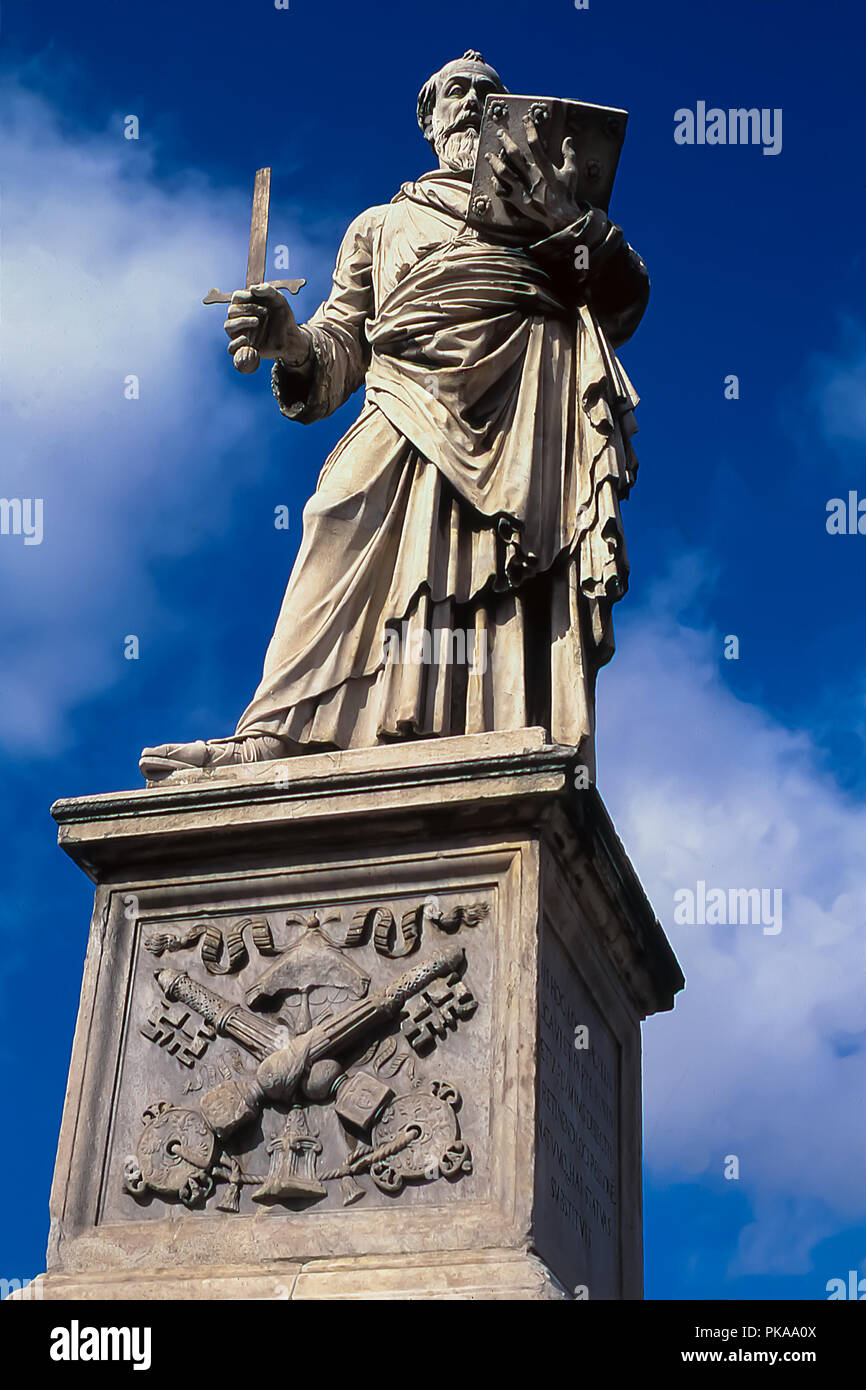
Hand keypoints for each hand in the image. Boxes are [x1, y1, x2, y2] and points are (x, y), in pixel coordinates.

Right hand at [224, 284, 310, 365]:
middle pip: (232, 310)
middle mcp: (239, 318)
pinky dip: (237, 343)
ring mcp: (240, 333)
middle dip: (249, 309)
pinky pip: (231, 347)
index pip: (236, 297)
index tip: (263, 301)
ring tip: (257, 322)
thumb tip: (251, 288)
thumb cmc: (283, 317)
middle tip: (266, 312)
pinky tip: (248, 339)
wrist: (291, 336)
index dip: (247, 296)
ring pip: (228, 326)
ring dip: (242, 322)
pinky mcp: (244, 347)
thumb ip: (267, 289)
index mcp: (245, 305)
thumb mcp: (279, 299)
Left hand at [485, 113, 597, 235]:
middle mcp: (531, 176)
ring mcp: (522, 189)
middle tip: (499, 133)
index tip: (526, 119)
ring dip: (494, 162)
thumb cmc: (567, 195)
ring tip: (488, 155)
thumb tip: (568, 139)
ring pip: (504, 172)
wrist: (561, 218)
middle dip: (505, 141)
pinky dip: (496, 184)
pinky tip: (493, 177)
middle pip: (514, 154)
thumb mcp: (572, 173)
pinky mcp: (517, 201)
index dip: (530, 128)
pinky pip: (502, 191)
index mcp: (544, 167)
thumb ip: (569, 155)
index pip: (535, 143)